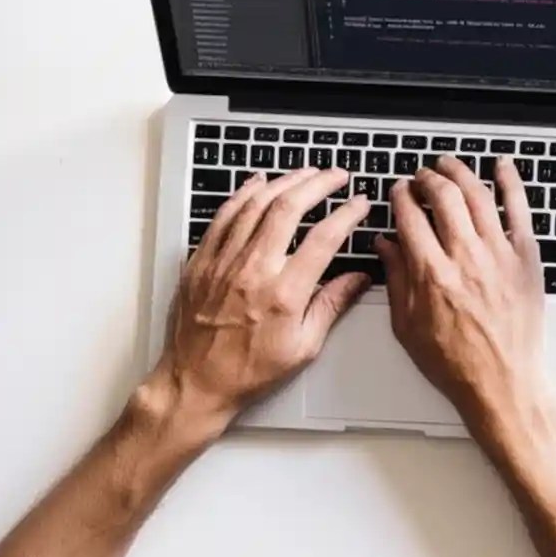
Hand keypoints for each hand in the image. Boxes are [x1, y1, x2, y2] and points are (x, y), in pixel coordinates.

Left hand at [148, 168, 371, 430]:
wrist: (196, 383)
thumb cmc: (248, 372)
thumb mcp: (304, 348)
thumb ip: (332, 306)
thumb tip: (357, 280)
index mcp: (283, 295)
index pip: (323, 239)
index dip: (346, 214)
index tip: (359, 203)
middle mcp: (252, 271)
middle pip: (288, 209)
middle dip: (317, 184)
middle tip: (336, 175)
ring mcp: (223, 263)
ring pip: (255, 204)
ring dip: (284, 182)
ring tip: (305, 173)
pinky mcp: (202, 262)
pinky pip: (223, 216)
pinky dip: (242, 194)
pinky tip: (258, 182)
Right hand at [374, 156, 546, 426]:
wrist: (502, 382)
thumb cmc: (456, 362)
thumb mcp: (407, 326)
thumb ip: (395, 278)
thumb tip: (385, 244)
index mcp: (431, 274)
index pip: (410, 216)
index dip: (401, 196)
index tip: (400, 190)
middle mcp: (465, 258)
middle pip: (443, 197)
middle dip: (427, 179)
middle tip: (422, 176)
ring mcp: (499, 256)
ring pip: (478, 195)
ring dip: (461, 172)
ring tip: (450, 165)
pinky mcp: (525, 259)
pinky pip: (519, 211)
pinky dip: (511, 184)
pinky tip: (503, 167)